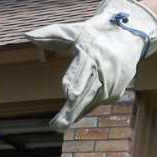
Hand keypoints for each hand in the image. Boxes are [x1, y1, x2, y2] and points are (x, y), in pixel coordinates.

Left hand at [25, 0, 156, 130]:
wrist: (129, 37)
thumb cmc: (97, 34)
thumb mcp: (75, 31)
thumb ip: (51, 35)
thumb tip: (27, 35)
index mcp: (92, 53)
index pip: (82, 70)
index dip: (75, 81)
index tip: (68, 93)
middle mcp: (103, 70)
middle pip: (87, 92)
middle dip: (73, 108)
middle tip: (58, 123)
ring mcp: (112, 83)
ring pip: (92, 101)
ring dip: (76, 114)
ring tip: (59, 125)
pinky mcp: (116, 92)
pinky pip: (97, 103)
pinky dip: (85, 110)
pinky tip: (73, 117)